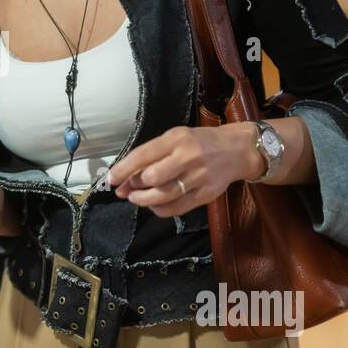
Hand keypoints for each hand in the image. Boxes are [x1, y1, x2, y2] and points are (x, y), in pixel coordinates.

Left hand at [106, 123, 261, 217]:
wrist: (237, 150)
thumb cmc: (199, 142)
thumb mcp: (176, 138)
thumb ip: (152, 155)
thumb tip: (124, 179)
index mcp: (177, 139)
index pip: (143, 155)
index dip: (123, 170)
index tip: (111, 180)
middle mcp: (188, 157)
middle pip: (152, 178)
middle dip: (134, 186)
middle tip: (128, 189)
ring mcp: (199, 177)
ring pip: (163, 196)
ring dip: (143, 200)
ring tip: (137, 198)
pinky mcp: (206, 194)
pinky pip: (176, 208)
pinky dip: (160, 210)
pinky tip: (154, 205)